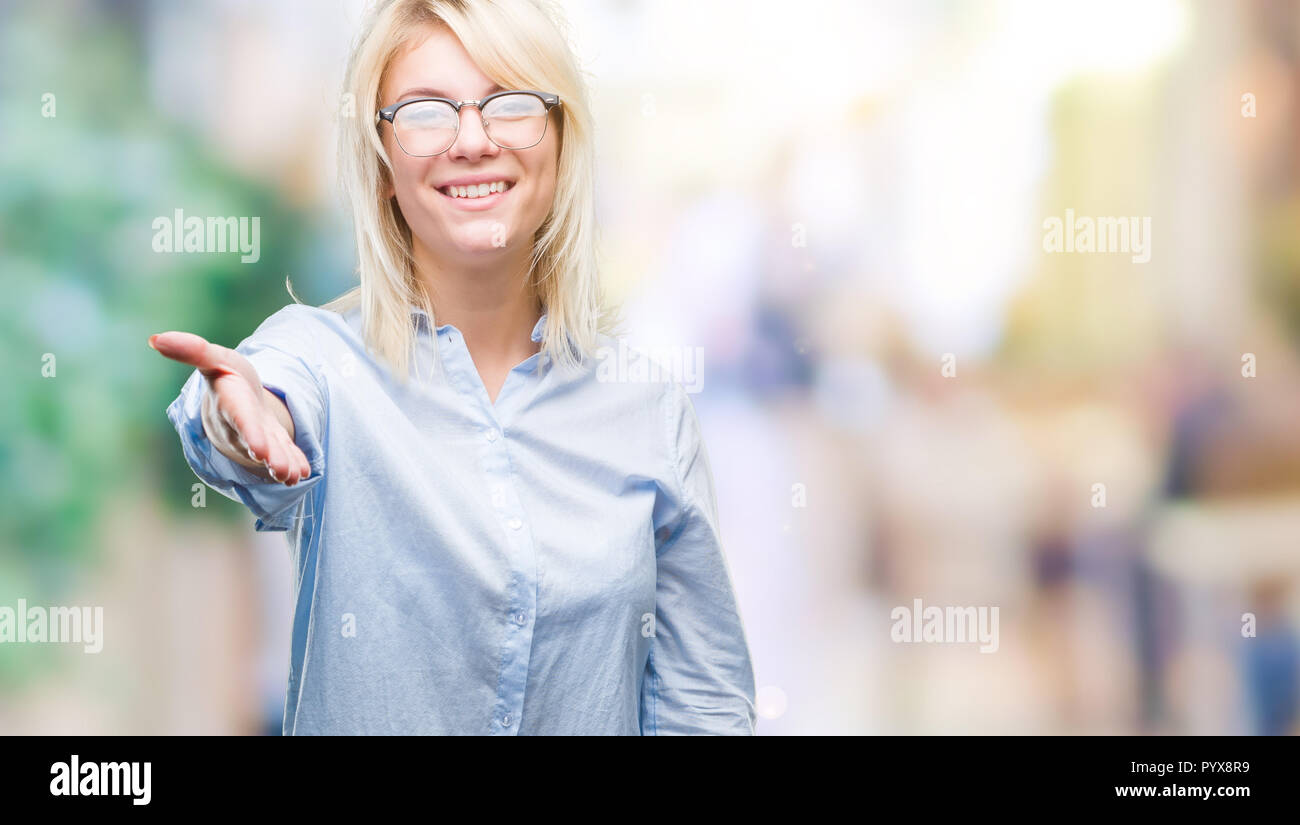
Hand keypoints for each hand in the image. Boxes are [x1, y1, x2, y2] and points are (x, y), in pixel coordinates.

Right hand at [150, 331, 309, 485]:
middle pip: (255, 443)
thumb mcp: (214, 358)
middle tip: (282, 471)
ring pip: (270, 454)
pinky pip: (284, 455)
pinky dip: (295, 463)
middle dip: (269, 457)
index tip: (259, 449)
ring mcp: (258, 437)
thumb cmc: (227, 375)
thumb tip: (156, 339)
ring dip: (282, 465)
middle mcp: (241, 427)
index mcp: (229, 404)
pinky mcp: (273, 443)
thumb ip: (192, 350)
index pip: (239, 420)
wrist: (236, 396)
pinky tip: (304, 471)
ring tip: (294, 476)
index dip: (249, 433)